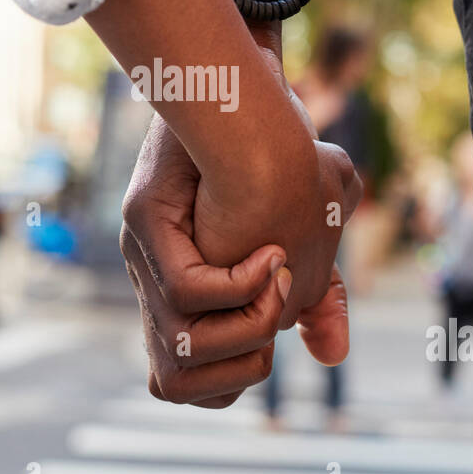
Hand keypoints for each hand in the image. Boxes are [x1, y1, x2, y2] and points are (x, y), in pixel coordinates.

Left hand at [121, 111, 359, 407]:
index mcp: (182, 292)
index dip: (226, 383)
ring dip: (245, 326)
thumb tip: (330, 354)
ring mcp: (143, 250)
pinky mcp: (142, 218)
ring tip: (277, 276)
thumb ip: (318, 301)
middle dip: (236, 365)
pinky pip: (188, 292)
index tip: (268, 345)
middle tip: (276, 306)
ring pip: (180, 347)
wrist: (242, 90)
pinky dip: (237, 285)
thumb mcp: (311, 239)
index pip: (183, 383)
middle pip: (169, 383)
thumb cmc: (282, 156)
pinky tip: (269, 254)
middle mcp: (152, 278)